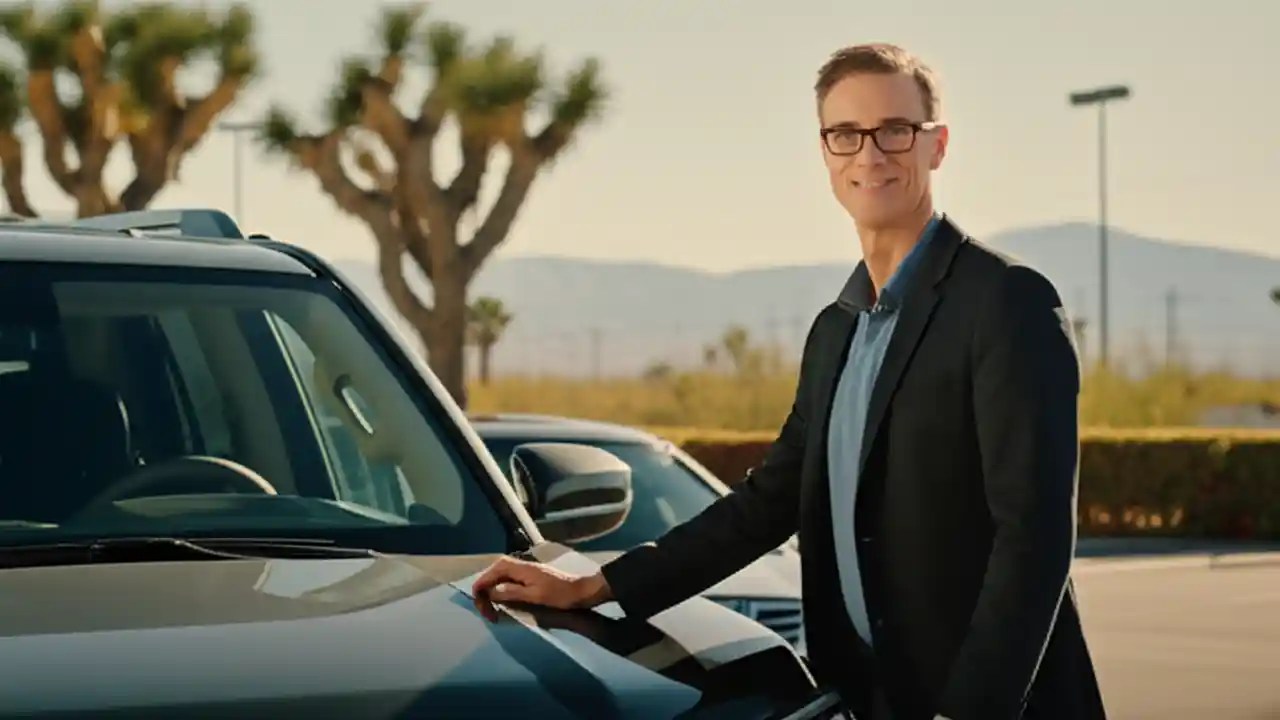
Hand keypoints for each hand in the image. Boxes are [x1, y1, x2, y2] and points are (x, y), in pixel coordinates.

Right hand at [470, 555, 612, 620]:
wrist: (580, 590)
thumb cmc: (559, 594)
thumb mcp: (534, 596)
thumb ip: (511, 592)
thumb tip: (490, 592)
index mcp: (515, 567)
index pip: (487, 577)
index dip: (480, 594)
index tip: (485, 612)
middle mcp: (515, 565)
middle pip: (489, 577)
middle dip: (484, 596)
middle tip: (490, 616)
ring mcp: (520, 570)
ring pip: (496, 580)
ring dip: (491, 596)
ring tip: (493, 613)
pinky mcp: (525, 576)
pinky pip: (505, 582)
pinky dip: (500, 593)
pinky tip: (503, 605)